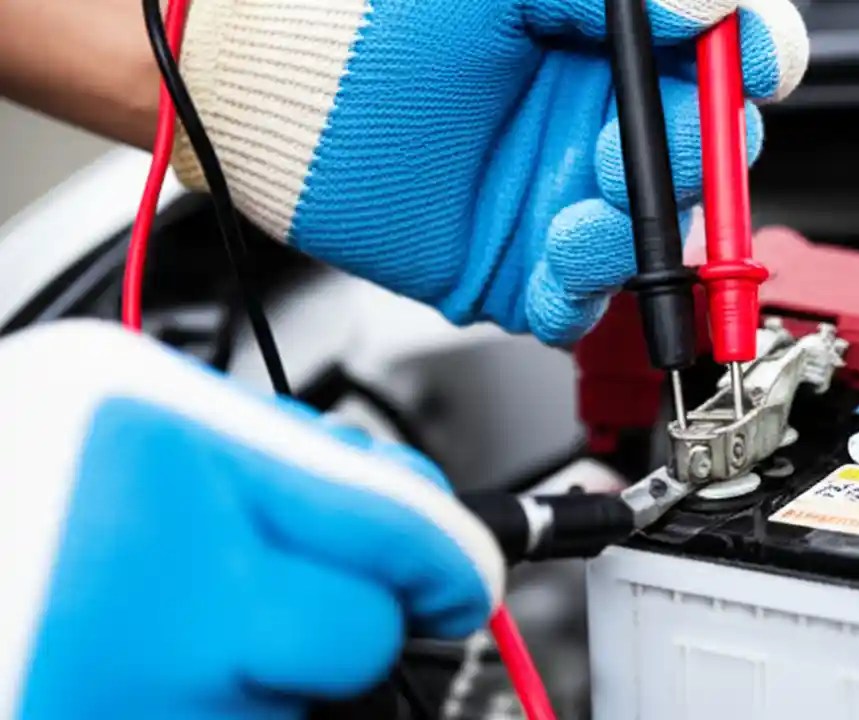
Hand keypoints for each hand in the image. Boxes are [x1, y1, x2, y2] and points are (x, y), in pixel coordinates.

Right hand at [0, 321, 503, 718]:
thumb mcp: (126, 387)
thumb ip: (274, 439)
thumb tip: (403, 501)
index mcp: (178, 470)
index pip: (402, 533)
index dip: (461, 555)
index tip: (469, 569)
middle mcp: (161, 602)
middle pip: (362, 641)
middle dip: (360, 612)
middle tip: (309, 583)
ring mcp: (128, 700)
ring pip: (290, 704)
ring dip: (269, 664)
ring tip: (172, 605)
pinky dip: (218, 701)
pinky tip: (149, 652)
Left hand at [173, 0, 807, 344]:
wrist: (266, 86)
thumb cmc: (369, 13)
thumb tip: (713, 17)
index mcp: (609, 45)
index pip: (722, 58)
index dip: (751, 64)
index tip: (745, 68)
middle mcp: (597, 123)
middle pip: (702, 155)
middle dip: (695, 158)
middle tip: (640, 146)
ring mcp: (562, 198)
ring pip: (656, 238)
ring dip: (643, 232)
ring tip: (585, 209)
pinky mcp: (517, 265)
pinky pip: (580, 299)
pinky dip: (586, 287)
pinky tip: (559, 252)